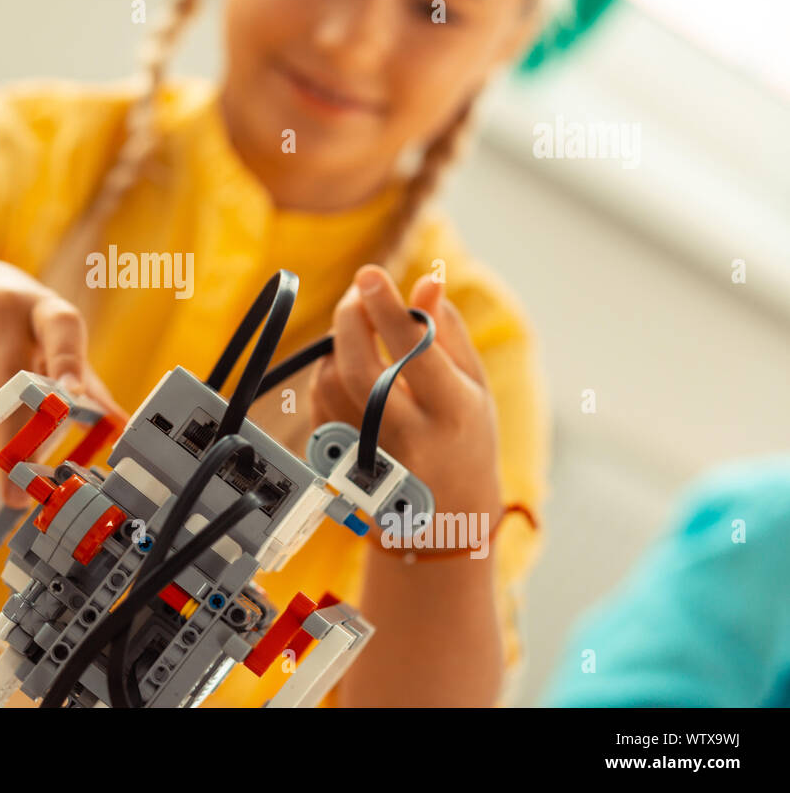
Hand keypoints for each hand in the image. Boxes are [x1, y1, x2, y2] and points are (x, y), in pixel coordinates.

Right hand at [0, 256, 125, 506]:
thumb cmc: (12, 327)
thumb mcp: (47, 340)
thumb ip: (81, 380)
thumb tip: (120, 425)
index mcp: (43, 307)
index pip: (61, 329)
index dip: (68, 362)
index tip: (71, 395)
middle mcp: (0, 304)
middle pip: (11, 380)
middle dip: (16, 439)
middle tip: (17, 489)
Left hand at [309, 264, 500, 533]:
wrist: (445, 518)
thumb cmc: (465, 437)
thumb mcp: (473, 385)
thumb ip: (447, 331)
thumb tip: (426, 280)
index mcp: (453, 413)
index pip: (415, 353)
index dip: (388, 310)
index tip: (370, 274)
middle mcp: (410, 438)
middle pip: (360, 369)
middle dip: (351, 318)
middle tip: (359, 292)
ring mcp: (369, 455)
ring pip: (332, 381)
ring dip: (340, 343)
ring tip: (364, 335)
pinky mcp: (339, 462)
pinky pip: (319, 400)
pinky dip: (329, 372)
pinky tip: (352, 372)